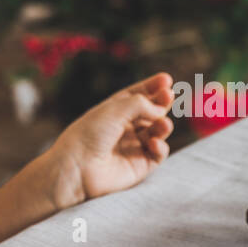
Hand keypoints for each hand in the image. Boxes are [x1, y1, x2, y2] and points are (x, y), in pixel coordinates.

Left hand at [43, 72, 174, 209]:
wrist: (77, 167)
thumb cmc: (89, 134)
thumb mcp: (115, 109)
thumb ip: (142, 104)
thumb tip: (161, 110)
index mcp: (114, 110)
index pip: (138, 95)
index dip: (153, 86)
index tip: (166, 79)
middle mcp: (124, 127)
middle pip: (151, 112)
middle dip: (161, 103)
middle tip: (169, 96)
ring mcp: (133, 146)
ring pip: (157, 131)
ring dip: (163, 125)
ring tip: (162, 124)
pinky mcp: (139, 166)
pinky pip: (157, 153)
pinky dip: (160, 147)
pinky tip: (154, 143)